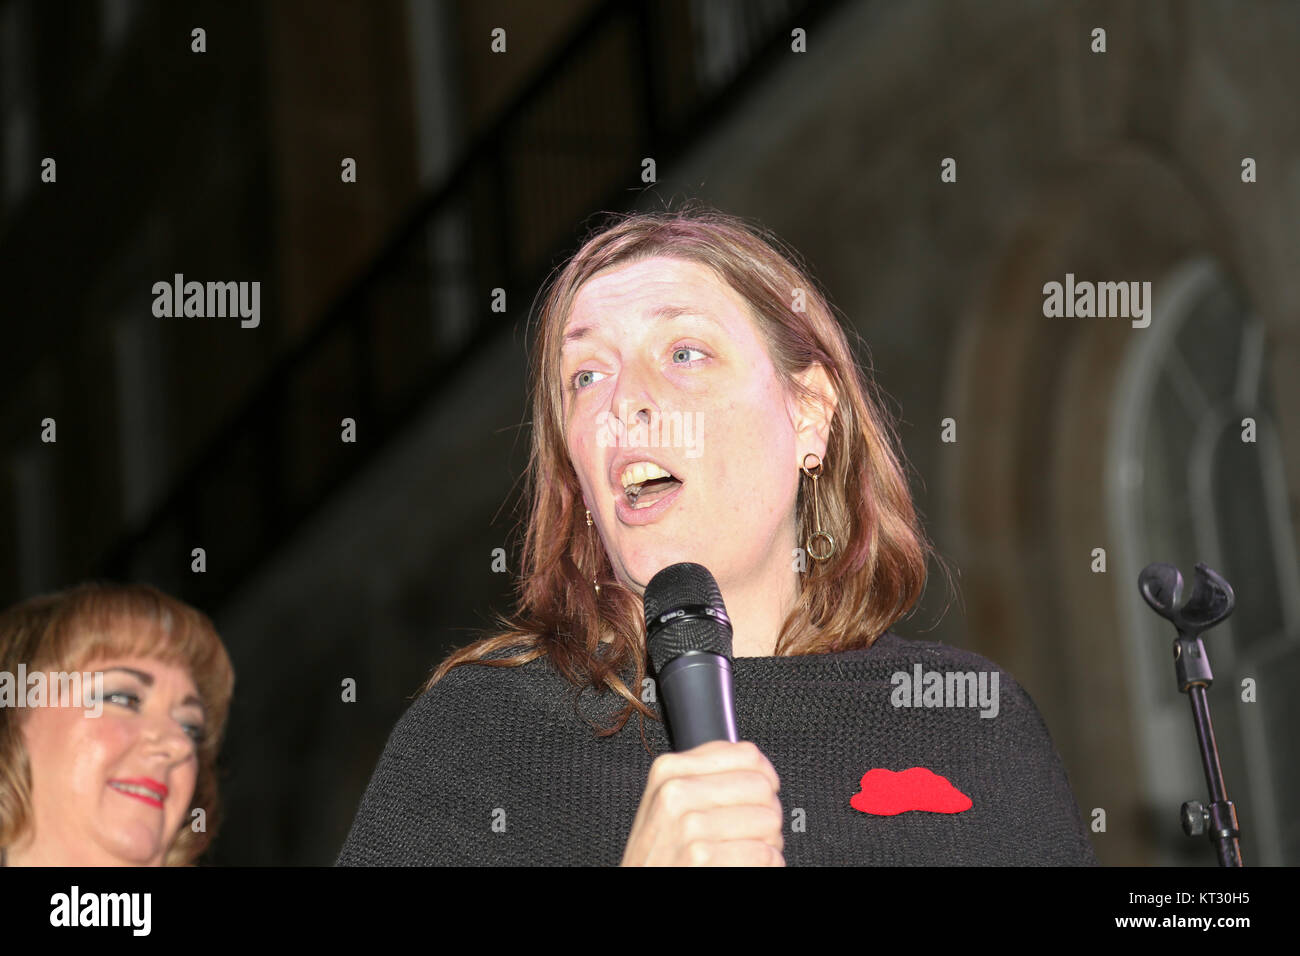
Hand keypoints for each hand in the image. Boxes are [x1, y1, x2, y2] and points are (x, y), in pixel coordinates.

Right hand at [620, 739, 784, 865]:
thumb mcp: (666, 802)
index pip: (746, 755)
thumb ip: (703, 776)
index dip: (765, 776)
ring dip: (768, 841)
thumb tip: (754, 762)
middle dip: (767, 811)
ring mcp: (688, 826)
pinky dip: (766, 862)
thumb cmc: (658, 852)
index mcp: (670, 770)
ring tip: (747, 849)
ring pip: (768, 820)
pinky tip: (747, 865)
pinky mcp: (701, 857)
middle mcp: (676, 793)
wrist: (638, 885)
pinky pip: (764, 853)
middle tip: (756, 829)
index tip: (765, 791)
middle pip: (761, 787)